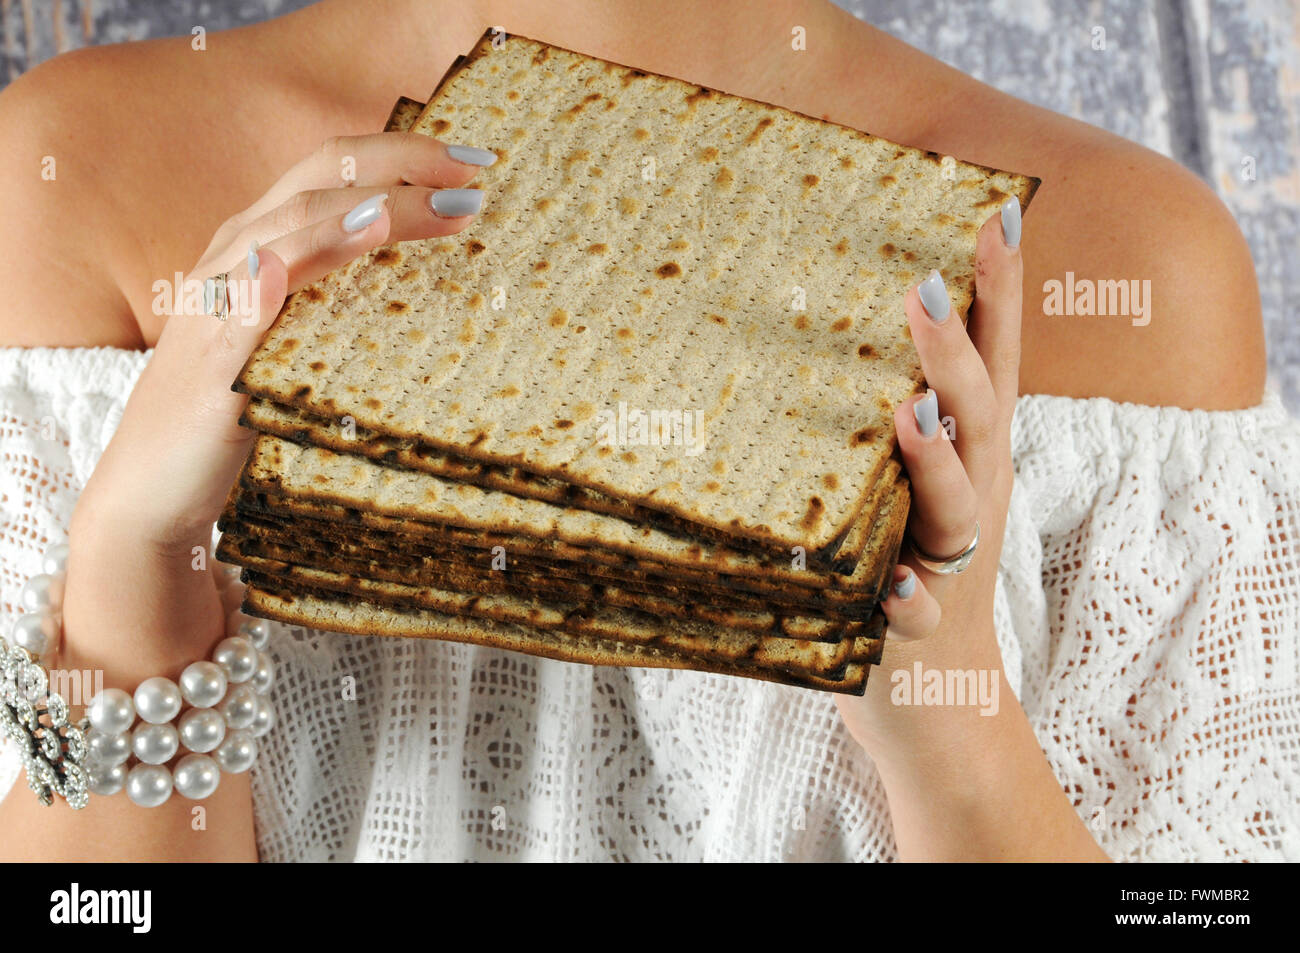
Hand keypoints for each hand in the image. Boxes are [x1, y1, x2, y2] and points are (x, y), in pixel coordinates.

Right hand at [60, 131, 492, 685]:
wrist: (155, 488)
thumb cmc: (237, 412)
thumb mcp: (299, 344)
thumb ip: (342, 304)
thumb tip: (426, 290)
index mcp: (260, 245)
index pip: (331, 172)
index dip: (399, 156)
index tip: (471, 163)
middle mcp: (237, 256)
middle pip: (321, 176)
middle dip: (403, 163)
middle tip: (477, 170)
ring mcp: (222, 299)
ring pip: (298, 222)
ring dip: (376, 207)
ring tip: (444, 206)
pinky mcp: (217, 353)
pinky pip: (258, 292)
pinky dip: (304, 259)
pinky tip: (353, 241)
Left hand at [836, 202, 1021, 755]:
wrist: (936, 697)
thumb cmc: (912, 566)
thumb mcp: (914, 481)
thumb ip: (901, 411)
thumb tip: (858, 318)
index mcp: (973, 456)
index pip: (996, 361)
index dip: (1003, 292)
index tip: (997, 212)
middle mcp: (973, 500)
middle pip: (980, 415)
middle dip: (955, 353)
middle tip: (923, 286)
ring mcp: (950, 566)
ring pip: (958, 508)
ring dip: (937, 461)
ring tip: (912, 413)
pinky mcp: (916, 630)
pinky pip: (915, 614)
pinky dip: (907, 598)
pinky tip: (889, 584)